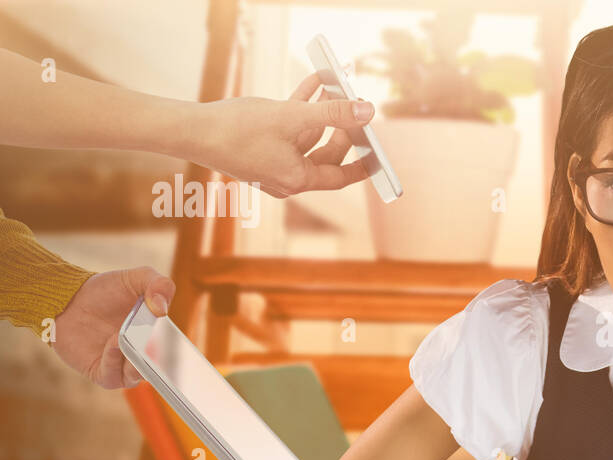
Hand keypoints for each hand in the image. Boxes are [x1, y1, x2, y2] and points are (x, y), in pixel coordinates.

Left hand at [50, 266, 173, 388]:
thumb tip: (162, 310)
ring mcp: (123, 366)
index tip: (188, 353)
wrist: (68, 299)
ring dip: (137, 362)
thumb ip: (159, 284)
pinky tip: (113, 342)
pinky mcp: (102, 373)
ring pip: (138, 376)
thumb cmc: (105, 290)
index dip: (184, 356)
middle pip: (160, 369)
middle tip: (158, 348)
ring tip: (129, 340)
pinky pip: (114, 377)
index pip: (176, 353)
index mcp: (157, 338)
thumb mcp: (137, 278)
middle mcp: (143, 356)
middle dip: (162, 363)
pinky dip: (115, 361)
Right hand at [183, 73, 374, 197]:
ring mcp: (272, 164)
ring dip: (322, 110)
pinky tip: (314, 83)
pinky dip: (302, 110)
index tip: (379, 153)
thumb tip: (367, 112)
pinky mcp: (260, 149)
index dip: (363, 164)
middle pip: (326, 155)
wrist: (188, 131)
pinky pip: (289, 130)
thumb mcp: (291, 117)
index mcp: (297, 179)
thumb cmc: (236, 129)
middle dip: (342, 127)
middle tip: (355, 105)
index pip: (341, 176)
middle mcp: (286, 178)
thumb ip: (332, 113)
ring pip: (307, 137)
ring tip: (336, 83)